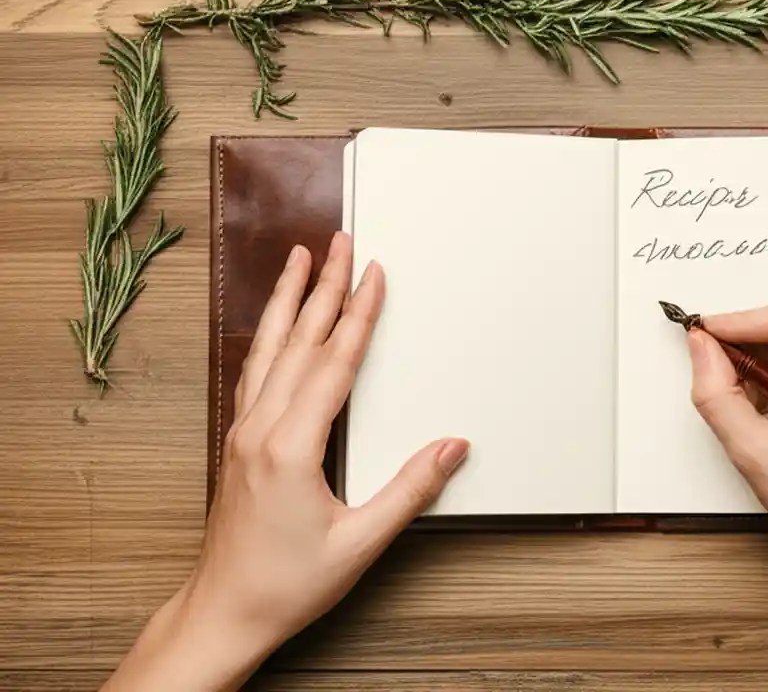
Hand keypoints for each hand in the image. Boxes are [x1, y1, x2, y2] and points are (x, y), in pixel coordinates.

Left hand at [103, 232, 468, 690]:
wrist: (225, 613)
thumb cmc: (286, 584)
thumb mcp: (361, 542)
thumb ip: (410, 490)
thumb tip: (453, 447)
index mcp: (290, 448)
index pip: (333, 364)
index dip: (357, 316)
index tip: (372, 275)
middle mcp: (260, 431)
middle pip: (298, 342)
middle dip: (322, 287)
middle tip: (338, 243)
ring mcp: (242, 434)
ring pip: (268, 350)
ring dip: (287, 302)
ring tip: (297, 261)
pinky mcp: (238, 444)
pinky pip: (255, 373)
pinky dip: (270, 337)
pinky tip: (277, 326)